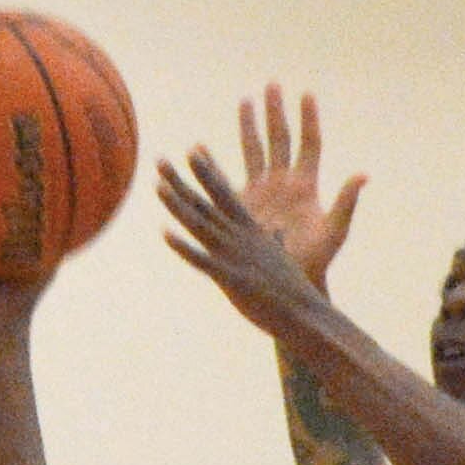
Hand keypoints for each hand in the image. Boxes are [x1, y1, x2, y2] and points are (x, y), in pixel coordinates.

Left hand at [151, 149, 324, 337]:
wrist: (306, 315)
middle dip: (182, 180)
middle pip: (205, 204)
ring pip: (201, 226)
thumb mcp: (278, 259)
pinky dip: (184, 248)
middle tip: (160, 159)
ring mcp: (235, 257)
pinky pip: (202, 261)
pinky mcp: (232, 279)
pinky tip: (166, 234)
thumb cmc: (293, 289)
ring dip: (178, 206)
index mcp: (251, 231)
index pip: (225, 193)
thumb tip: (272, 233)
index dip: (208, 171)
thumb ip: (269, 243)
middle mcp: (240, 238)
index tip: (193, 149)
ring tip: (158, 186)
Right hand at [228, 84, 365, 285]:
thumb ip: (346, 203)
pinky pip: (225, 177)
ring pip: (253, 150)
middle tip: (272, 84)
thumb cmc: (315, 262)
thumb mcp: (333, 233)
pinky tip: (200, 148)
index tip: (306, 93)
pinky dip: (214, 162)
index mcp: (305, 186)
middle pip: (279, 139)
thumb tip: (363, 175)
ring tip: (245, 100)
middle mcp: (283, 183)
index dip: (308, 119)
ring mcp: (261, 192)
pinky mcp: (241, 205)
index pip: (309, 144)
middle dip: (276, 112)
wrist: (289, 283)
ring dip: (248, 126)